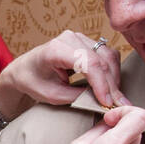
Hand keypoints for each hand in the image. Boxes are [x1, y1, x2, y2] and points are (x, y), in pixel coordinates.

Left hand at [0, 31, 130, 116]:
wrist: (25, 69)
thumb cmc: (34, 82)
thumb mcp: (53, 95)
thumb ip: (77, 96)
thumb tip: (103, 100)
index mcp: (56, 49)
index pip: (88, 63)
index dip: (101, 84)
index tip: (107, 103)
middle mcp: (70, 38)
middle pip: (101, 60)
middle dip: (111, 85)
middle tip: (118, 106)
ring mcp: (79, 37)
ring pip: (108, 56)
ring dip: (114, 78)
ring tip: (115, 99)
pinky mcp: (86, 42)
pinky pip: (107, 54)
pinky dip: (112, 71)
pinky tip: (110, 87)